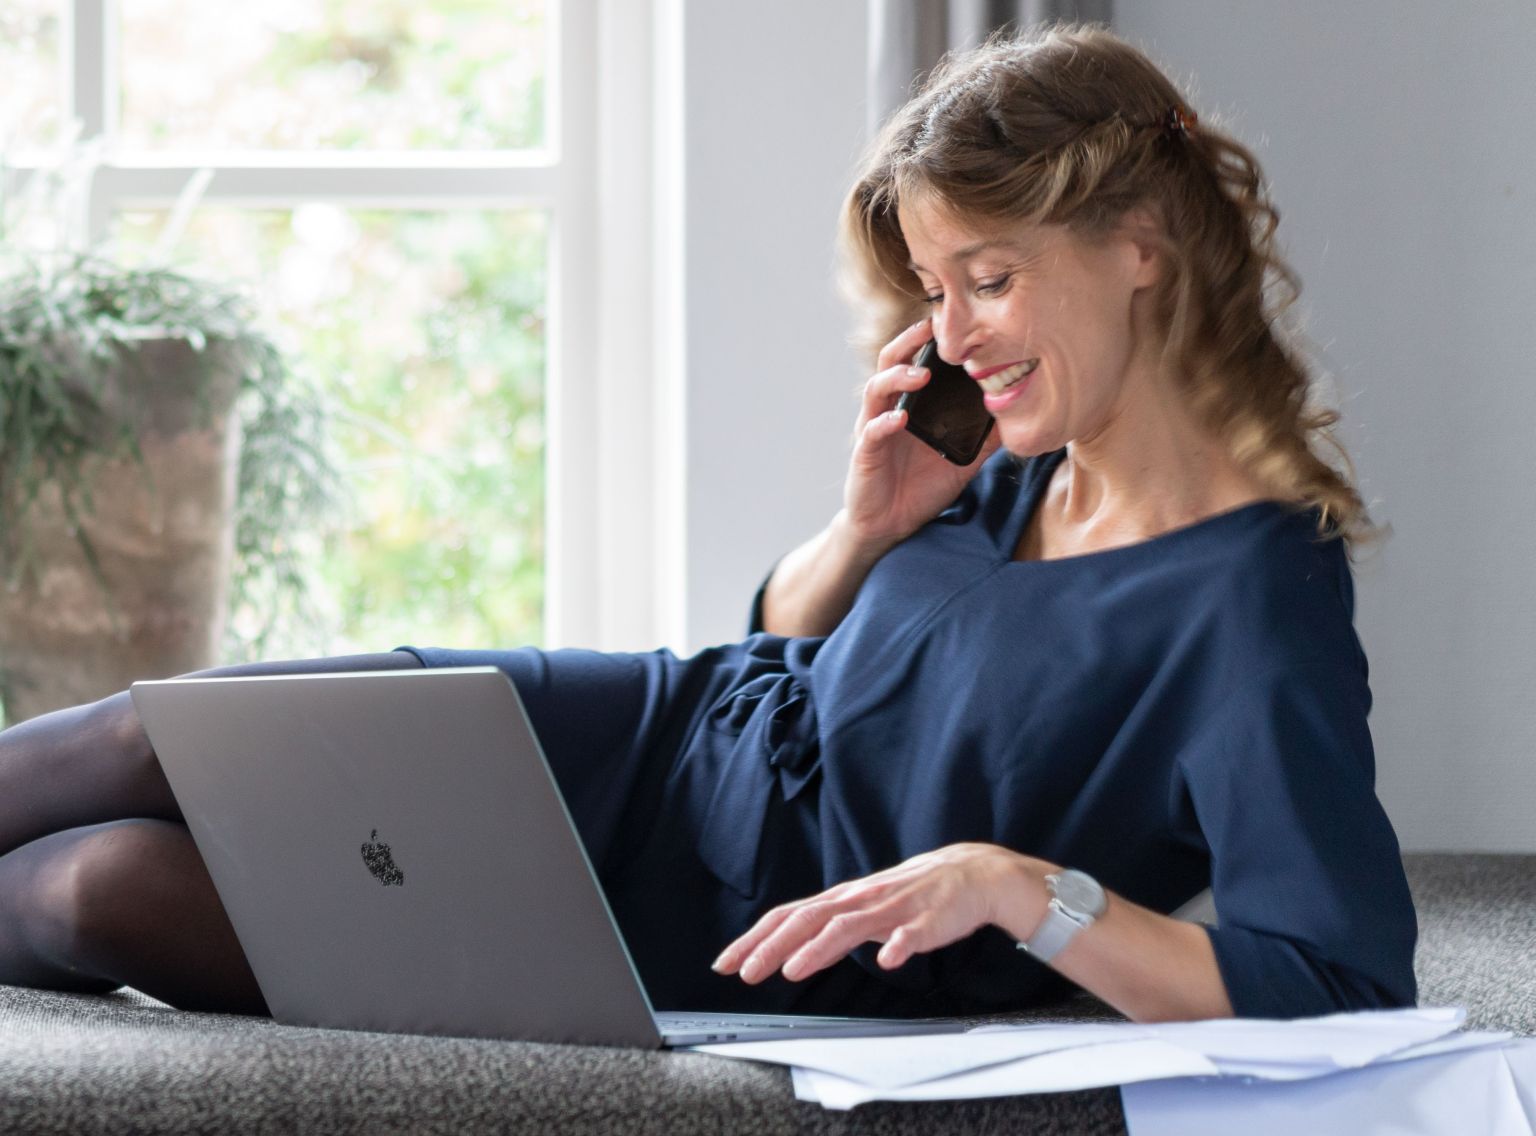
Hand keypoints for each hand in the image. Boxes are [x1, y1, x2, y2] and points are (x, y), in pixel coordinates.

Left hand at [712, 843, 1043, 984]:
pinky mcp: (927, 919)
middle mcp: (860, 900)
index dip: (755, 938)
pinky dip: (898, 946)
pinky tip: (887, 960)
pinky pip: (911, 933)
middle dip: (773, 945)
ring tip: (793, 969)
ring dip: (818, 948)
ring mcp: (893, 908)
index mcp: (842, 900)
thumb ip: (828, 932)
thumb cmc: (910, 896)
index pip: (788, 916)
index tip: (726, 963)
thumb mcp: (862, 911)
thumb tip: (789, 955)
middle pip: (808, 919)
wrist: (969, 873)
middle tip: (745, 972)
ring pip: (850, 926)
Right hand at [842, 318, 1001, 553]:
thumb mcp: (962, 461)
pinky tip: (899, 420)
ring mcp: (874, 429)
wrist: (891, 526)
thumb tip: (1020, 419)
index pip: (915, 360)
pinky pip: (872, 433)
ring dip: (898, 377)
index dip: (928, 340)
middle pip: (889, 362)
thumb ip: (984, 439)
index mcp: (911, 406)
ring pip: (876, 390)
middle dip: (907, 342)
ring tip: (923, 375)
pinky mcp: (865, 454)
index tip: (952, 322)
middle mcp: (889, 409)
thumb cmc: (922, 488)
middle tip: (931, 329)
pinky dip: (884, 424)